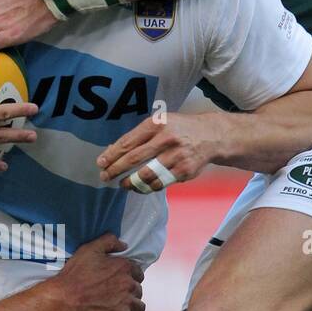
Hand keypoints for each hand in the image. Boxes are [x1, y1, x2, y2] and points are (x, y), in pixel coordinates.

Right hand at [54, 233, 144, 310]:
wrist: (65, 300)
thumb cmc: (75, 275)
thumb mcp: (89, 250)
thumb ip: (109, 242)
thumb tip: (124, 245)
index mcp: (124, 267)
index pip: (138, 273)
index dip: (129, 277)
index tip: (118, 281)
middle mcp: (129, 284)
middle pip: (138, 289)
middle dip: (129, 292)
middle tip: (114, 295)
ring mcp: (127, 303)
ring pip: (139, 306)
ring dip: (131, 307)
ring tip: (117, 308)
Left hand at [97, 111, 221, 191]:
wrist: (211, 136)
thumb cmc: (179, 129)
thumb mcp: (161, 123)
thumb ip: (139, 136)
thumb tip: (112, 151)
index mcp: (157, 124)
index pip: (128, 141)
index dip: (112, 154)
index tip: (101, 163)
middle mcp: (167, 138)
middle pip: (134, 158)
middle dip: (116, 170)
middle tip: (105, 177)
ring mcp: (177, 155)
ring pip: (146, 175)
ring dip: (131, 182)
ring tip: (124, 184)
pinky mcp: (185, 170)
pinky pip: (161, 183)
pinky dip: (148, 187)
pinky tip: (142, 187)